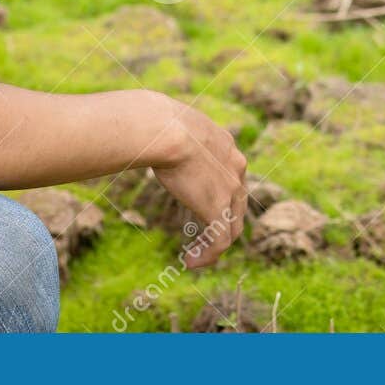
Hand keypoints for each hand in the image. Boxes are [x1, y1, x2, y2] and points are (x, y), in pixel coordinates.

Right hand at [145, 95, 246, 267]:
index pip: (232, 176)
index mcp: (226, 146)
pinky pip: (220, 241)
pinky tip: (190, 262)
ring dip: (214, 245)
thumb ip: (169, 136)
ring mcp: (231, 190)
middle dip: (222, 223)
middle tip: (204, 237)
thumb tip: (146, 132)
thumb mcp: (172, 125)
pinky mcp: (219, 209)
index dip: (220, 194)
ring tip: (195, 257)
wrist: (168, 129)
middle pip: (238, 204)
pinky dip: (207, 255)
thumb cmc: (158, 123)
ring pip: (232, 227)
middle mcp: (236, 167)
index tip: (200, 204)